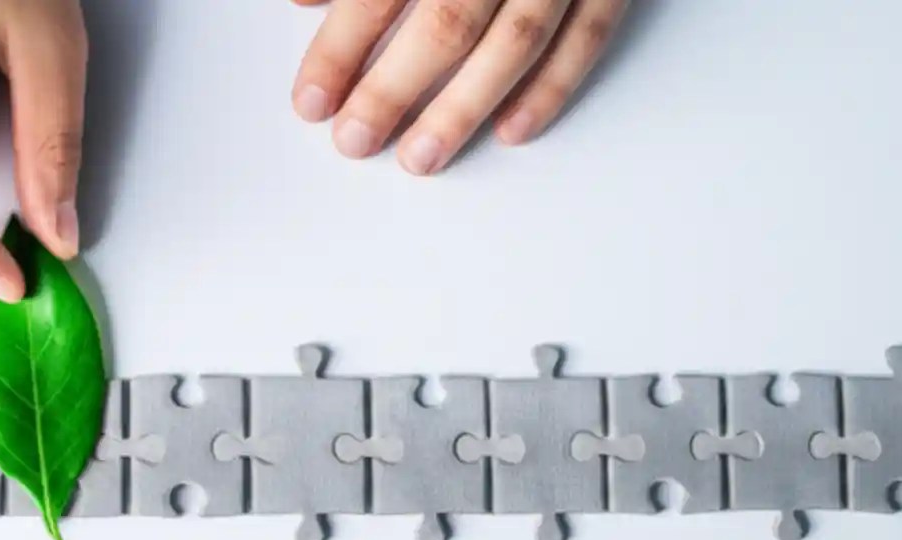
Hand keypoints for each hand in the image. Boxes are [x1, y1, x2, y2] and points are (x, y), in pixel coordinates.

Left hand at [290, 0, 626, 174]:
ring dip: (465, 108)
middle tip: (356, 140)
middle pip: (447, 19)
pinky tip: (510, 130)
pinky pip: (589, 34)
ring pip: (515, 40)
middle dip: (394, 89)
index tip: (313, 99)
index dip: (342, 47)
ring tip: (421, 156)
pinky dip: (551, 88)